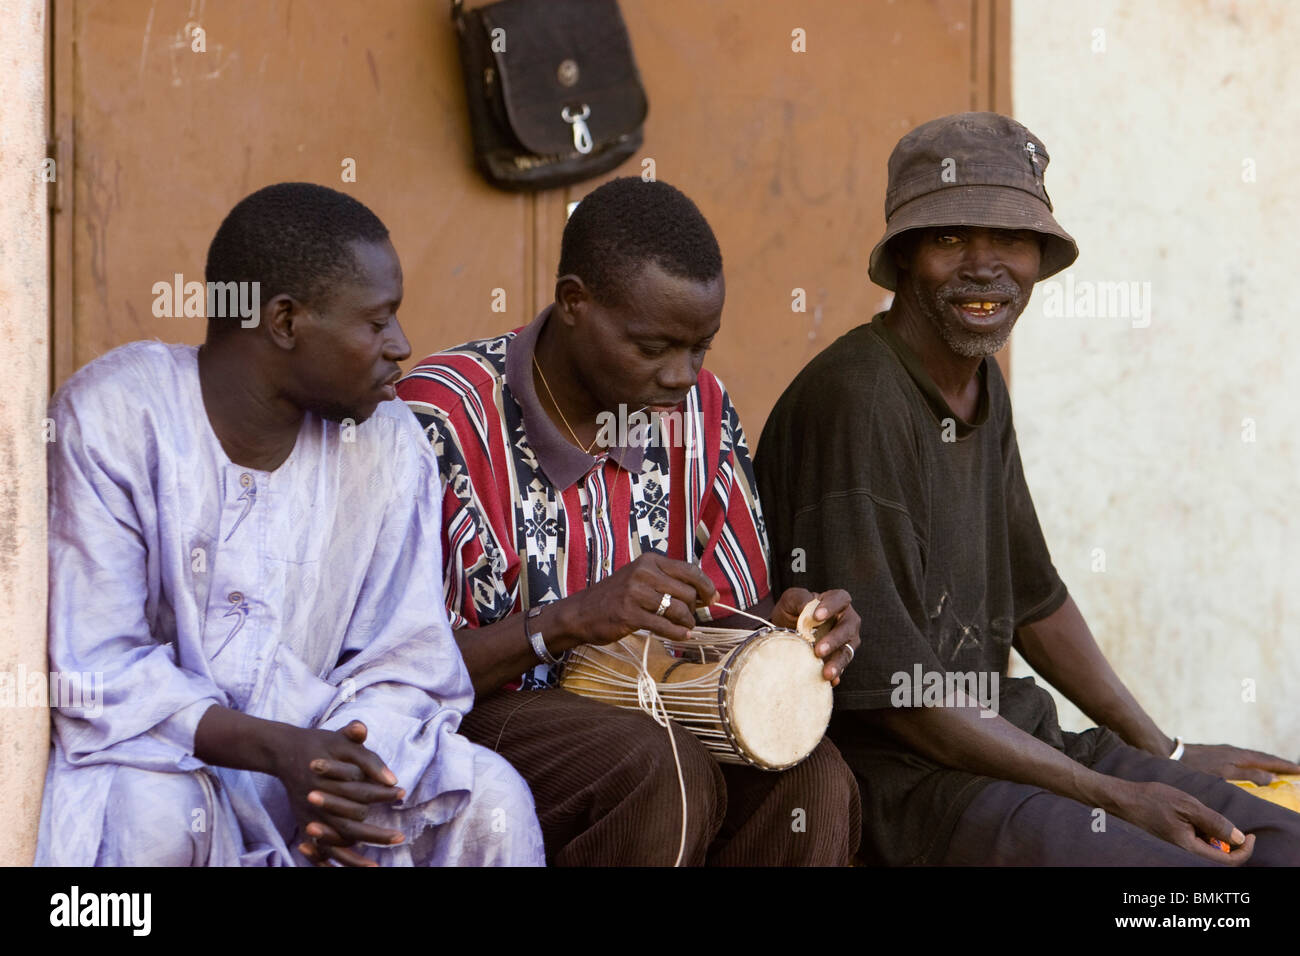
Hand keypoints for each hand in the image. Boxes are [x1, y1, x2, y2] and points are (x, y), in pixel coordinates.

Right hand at [268, 720, 406, 866]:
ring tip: (375, 867)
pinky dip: (330, 862)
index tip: (402, 792)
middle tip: (400, 837)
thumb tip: (383, 762)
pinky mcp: (304, 825)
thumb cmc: (320, 744)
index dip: (382, 794)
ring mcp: (309, 817)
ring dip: (353, 859)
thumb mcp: (340, 738)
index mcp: (328, 781)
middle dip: (375, 834)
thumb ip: (360, 744)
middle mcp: (317, 803)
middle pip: (349, 824)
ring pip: (333, 843)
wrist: (285, 752)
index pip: (360, 793)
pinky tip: (353, 866)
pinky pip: (318, 851)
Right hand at [559, 553, 717, 645]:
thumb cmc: (616, 596)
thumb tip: (707, 595)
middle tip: (689, 617)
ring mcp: (636, 593)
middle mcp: (643, 573)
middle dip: (694, 608)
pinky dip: (678, 634)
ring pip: (678, 609)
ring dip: (687, 622)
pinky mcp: (630, 614)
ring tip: (684, 628)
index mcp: (649, 560)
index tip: (712, 599)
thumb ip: (670, 582)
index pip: (690, 570)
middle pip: (687, 592)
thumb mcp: (641, 579)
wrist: (581, 613)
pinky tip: (681, 636)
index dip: (706, 586)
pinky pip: (665, 626)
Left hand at [771, 588, 860, 686]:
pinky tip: (829, 682)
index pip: (840, 599)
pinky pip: (842, 667)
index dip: (831, 607)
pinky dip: (836, 674)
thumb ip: (799, 599)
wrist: (788, 629)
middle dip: (834, 640)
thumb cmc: (793, 610)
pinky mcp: (840, 658)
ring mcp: (846, 641)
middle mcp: (847, 620)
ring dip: (837, 662)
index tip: (816, 616)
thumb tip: (807, 609)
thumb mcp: (791, 600)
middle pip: (848, 628)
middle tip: (819, 650)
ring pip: (847, 651)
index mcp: (837, 601)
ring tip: (826, 673)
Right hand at [1110, 779, 1253, 864]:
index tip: (1252, 835)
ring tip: (1198, 813)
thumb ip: (1215, 822)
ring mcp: (1178, 849)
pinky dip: (1201, 832)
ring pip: (1207, 849)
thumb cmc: (1151, 799)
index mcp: (1189, 848)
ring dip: (1213, 835)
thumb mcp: (1187, 805)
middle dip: (1228, 840)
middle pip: (1219, 857)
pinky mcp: (1174, 843)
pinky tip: (1190, 816)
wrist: (1122, 799)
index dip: (1245, 850)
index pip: (1228, 861)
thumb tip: (1240, 837)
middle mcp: (1184, 854)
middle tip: (1222, 820)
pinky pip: (1196, 844)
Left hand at [1180, 743, 1299, 784]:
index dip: (1286, 767)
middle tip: (1296, 771)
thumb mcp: (1224, 774)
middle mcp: (1235, 751)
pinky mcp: (1218, 754)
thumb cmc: (1197, 767)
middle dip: (1280, 764)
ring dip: (1268, 763)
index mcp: (1240, 756)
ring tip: (1278, 770)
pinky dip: (1254, 763)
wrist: (1171, 753)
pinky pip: (1243, 759)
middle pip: (1263, 757)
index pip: (1269, 761)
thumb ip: (1248, 775)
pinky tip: (1251, 769)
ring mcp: (1226, 752)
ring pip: (1253, 757)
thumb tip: (1271, 777)